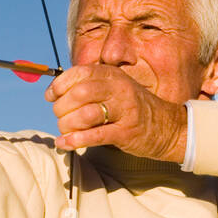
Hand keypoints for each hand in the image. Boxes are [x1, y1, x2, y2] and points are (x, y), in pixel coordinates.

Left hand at [44, 65, 187, 162]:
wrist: (166, 127)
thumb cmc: (131, 108)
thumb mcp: (113, 89)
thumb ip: (89, 86)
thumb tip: (54, 91)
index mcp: (112, 75)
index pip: (78, 73)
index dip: (59, 85)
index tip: (50, 97)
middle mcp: (118, 89)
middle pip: (79, 93)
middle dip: (62, 107)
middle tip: (60, 117)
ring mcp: (124, 110)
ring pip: (85, 114)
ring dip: (68, 125)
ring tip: (65, 131)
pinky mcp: (126, 132)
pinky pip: (95, 135)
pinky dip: (75, 140)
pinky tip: (64, 143)